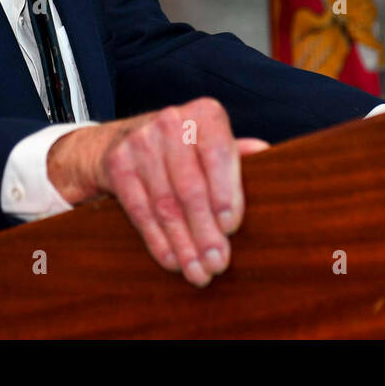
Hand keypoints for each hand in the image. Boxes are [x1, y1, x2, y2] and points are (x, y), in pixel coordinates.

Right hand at [46, 97, 268, 286]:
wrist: (124, 139)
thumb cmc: (185, 146)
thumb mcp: (213, 142)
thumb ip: (237, 152)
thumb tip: (267, 154)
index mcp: (204, 114)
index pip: (219, 155)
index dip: (226, 194)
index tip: (231, 227)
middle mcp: (171, 122)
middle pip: (191, 188)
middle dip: (206, 232)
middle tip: (218, 263)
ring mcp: (140, 142)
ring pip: (166, 205)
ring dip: (184, 245)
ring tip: (199, 271)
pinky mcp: (118, 164)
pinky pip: (140, 211)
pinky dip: (158, 241)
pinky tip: (173, 260)